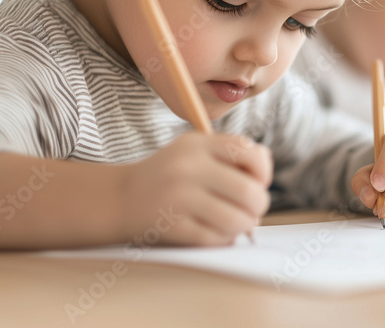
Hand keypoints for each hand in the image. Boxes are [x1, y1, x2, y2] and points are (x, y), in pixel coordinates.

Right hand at [119, 130, 271, 245]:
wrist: (119, 198)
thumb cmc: (170, 175)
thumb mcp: (195, 151)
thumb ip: (231, 155)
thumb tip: (264, 180)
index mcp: (198, 144)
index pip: (250, 152)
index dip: (263, 172)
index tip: (256, 182)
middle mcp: (188, 168)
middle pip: (250, 192)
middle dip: (259, 206)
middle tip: (252, 210)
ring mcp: (179, 198)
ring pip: (237, 220)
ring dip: (244, 226)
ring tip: (237, 223)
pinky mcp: (172, 226)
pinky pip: (216, 238)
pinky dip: (224, 239)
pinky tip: (217, 232)